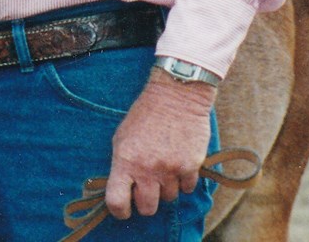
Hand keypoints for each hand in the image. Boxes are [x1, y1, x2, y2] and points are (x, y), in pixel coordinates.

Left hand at [105, 69, 215, 217]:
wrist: (175, 97)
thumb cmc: (143, 116)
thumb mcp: (121, 138)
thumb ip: (122, 165)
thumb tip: (122, 189)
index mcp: (124, 161)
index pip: (116, 201)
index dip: (119, 211)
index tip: (123, 210)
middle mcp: (147, 169)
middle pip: (147, 208)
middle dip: (146, 203)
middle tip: (147, 191)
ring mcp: (170, 169)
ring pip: (169, 198)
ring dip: (166, 188)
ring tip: (164, 168)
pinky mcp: (191, 166)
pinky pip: (187, 188)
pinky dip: (183, 180)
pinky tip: (179, 163)